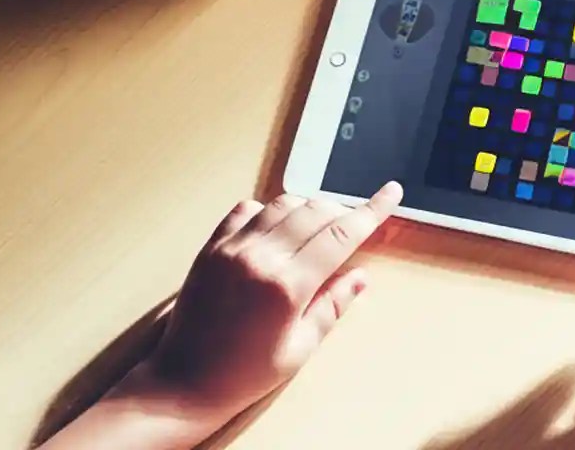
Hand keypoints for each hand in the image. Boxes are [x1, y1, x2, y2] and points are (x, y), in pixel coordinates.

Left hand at [41, 184, 401, 449]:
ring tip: (318, 227)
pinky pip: (246, 210)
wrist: (184, 382)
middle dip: (342, 211)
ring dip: (308, 208)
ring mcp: (232, 248)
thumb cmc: (245, 373)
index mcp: (288, 285)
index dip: (371, 210)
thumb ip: (333, 305)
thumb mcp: (301, 347)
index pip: (341, 234)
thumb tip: (361, 277)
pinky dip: (268, 210)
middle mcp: (261, 257)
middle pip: (316, 211)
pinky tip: (276, 228)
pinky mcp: (212, 247)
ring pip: (283, 203)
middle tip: (353, 223)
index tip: (390, 193)